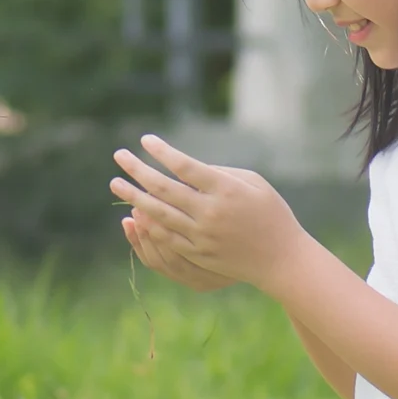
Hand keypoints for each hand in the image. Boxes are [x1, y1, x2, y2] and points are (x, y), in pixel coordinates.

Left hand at [109, 134, 312, 291]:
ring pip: (159, 213)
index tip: (145, 140)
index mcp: (226, 189)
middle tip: (118, 156)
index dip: (162, 151)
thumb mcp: (254, 183)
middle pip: (164, 188)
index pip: (185, 166)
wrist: (281, 258)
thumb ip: (219, 173)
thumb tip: (185, 167)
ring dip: (134, 196)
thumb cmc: (271, 213)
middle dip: (138, 170)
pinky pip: (166, 237)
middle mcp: (211, 212)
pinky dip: (148, 224)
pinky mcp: (198, 253)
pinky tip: (134, 212)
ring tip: (116, 183)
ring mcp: (202, 235)